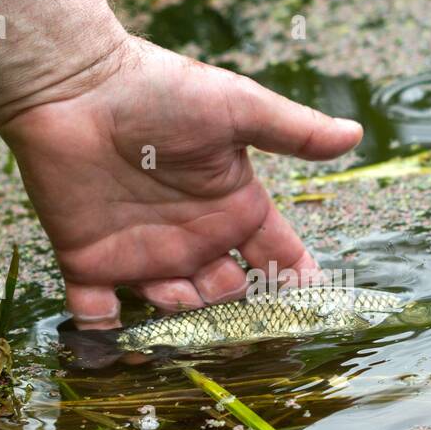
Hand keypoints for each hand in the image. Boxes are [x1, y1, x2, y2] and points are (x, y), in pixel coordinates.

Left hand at [0, 35, 362, 325]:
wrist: (73, 84)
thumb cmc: (158, 89)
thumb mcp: (236, 107)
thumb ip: (292, 131)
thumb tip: (356, 134)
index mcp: (231, 208)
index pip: (276, 259)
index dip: (295, 284)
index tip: (312, 309)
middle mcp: (193, 239)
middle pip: (229, 298)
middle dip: (241, 320)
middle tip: (248, 336)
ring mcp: (143, 254)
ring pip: (173, 314)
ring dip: (183, 332)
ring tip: (193, 343)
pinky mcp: (89, 261)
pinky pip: (98, 312)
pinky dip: (106, 335)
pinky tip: (123, 345)